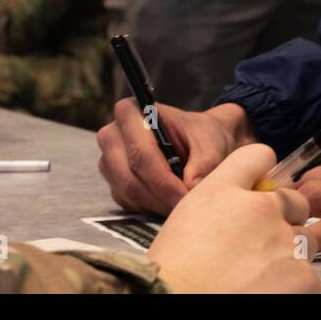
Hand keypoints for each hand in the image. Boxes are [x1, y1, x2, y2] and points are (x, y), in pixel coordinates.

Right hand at [96, 99, 255, 215]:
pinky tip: (171, 200)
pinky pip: (128, 203)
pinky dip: (151, 208)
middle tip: (186, 205)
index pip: (140, 153)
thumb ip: (203, 165)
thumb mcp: (210, 145)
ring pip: (128, 193)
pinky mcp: (114, 182)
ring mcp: (110, 160)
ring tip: (183, 202)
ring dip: (157, 204)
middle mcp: (113, 135)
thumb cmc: (202, 136)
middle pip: (129, 177)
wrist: (199, 141)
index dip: (162, 179)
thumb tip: (191, 188)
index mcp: (132, 112)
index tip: (185, 194)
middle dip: (160, 196)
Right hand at [148, 144, 320, 292]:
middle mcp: (261, 207)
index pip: (259, 155)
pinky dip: (295, 287)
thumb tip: (240, 203)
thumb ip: (219, 200)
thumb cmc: (175, 271)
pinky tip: (266, 292)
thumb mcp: (185, 218)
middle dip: (285, 219)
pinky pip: (311, 276)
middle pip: (295, 200)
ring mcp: (286, 241)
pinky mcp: (304, 275)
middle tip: (260, 246)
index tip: (259, 192)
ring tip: (259, 276)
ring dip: (290, 255)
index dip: (262, 174)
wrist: (178, 302)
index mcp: (225, 190)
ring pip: (306, 241)